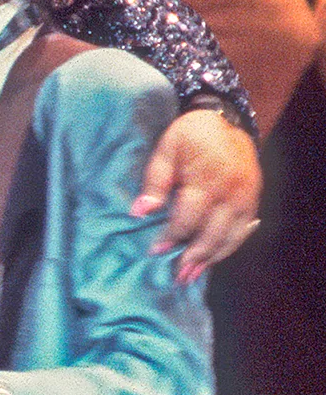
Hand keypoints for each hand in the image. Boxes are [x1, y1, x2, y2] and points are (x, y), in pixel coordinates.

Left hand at [133, 108, 261, 282]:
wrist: (225, 118)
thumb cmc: (189, 135)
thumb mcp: (165, 150)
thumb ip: (154, 183)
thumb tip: (140, 213)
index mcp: (207, 179)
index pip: (188, 218)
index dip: (172, 237)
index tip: (156, 251)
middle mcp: (231, 192)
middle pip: (213, 234)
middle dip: (194, 257)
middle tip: (177, 276)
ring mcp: (247, 197)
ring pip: (232, 237)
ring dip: (213, 258)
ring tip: (193, 274)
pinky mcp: (254, 199)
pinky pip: (243, 230)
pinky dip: (228, 246)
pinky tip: (213, 257)